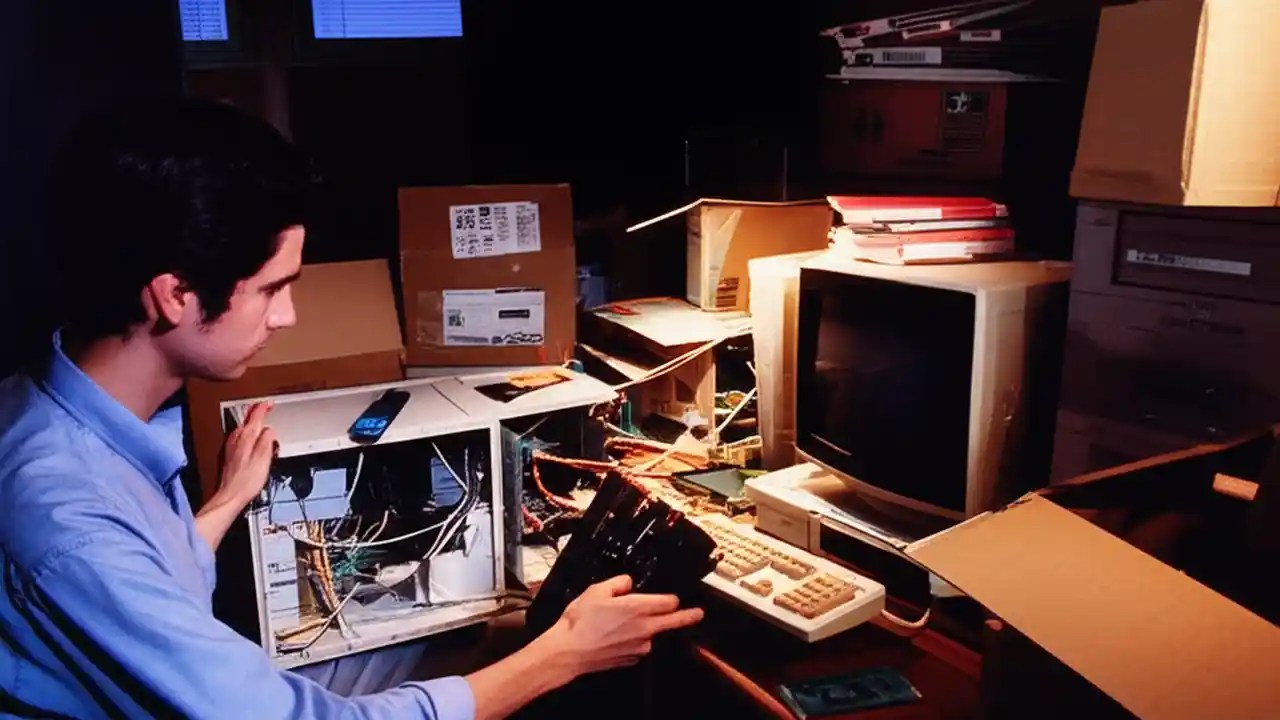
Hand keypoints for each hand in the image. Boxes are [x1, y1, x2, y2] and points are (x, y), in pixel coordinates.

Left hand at [219, 402, 276, 506]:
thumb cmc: (247, 480)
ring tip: (261, 422)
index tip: (270, 403)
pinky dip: (247, 433)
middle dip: (257, 412)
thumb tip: (270, 430)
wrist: (230, 496)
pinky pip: (239, 437)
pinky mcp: (229, 455)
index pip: (255, 414)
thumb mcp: (264, 458)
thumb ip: (267, 440)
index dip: (264, 407)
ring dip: (252, 422)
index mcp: (246, 437)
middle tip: (266, 409)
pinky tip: (251, 438)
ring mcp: (231, 446)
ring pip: (242, 427)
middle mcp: (236, 439)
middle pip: (247, 419)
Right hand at [538, 575, 703, 677]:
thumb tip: (629, 583)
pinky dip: (633, 642)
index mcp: (637, 608)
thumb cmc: (580, 620)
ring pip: (652, 635)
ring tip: (622, 625)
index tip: (674, 598)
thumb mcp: (596, 590)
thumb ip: (618, 583)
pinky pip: (639, 647)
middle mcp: (644, 628)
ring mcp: (639, 646)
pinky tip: (615, 638)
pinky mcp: (631, 659)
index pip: (669, 602)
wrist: (569, 652)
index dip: (671, 598)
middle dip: (688, 616)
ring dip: (647, 629)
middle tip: (699, 613)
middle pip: (674, 622)